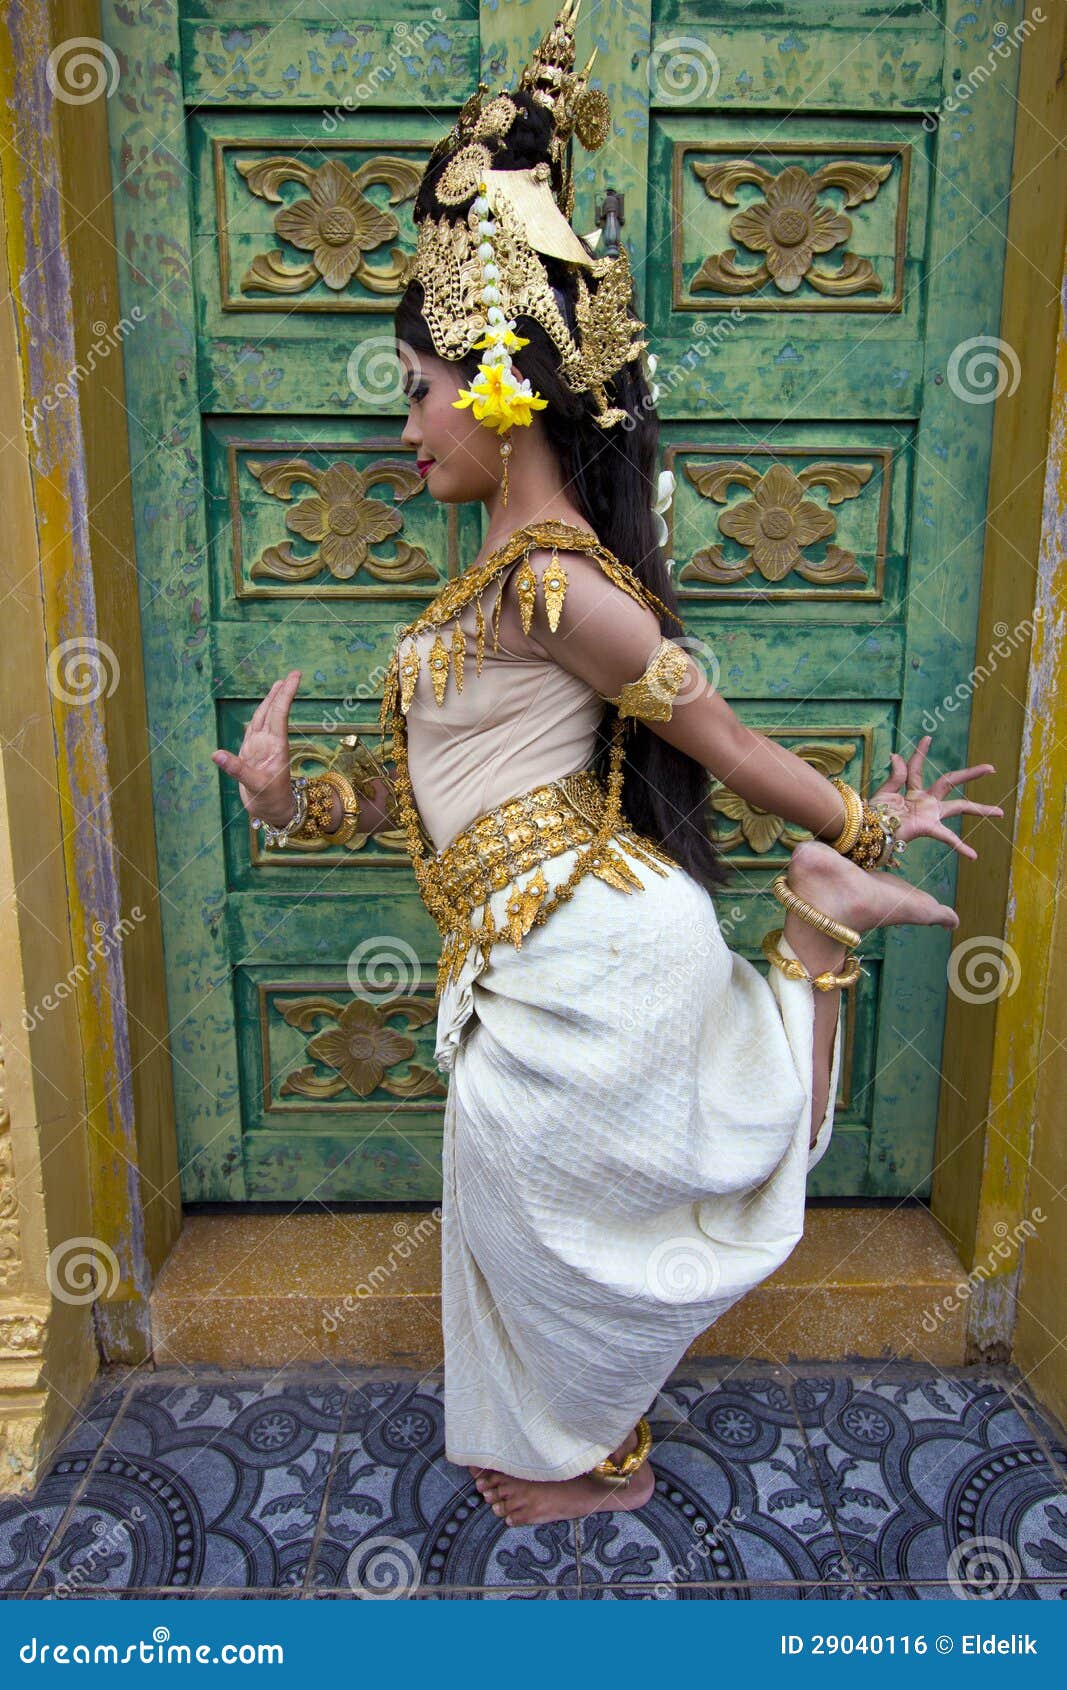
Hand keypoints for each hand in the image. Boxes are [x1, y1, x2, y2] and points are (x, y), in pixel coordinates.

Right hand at [211, 670, 301, 828]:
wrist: (272, 812)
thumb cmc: (270, 800)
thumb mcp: (255, 785)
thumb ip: (237, 769)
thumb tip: (216, 755)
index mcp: (276, 746)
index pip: (280, 714)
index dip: (285, 694)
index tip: (295, 677)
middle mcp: (270, 743)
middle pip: (274, 711)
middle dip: (281, 692)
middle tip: (292, 674)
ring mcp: (261, 747)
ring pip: (264, 719)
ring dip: (270, 701)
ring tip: (278, 684)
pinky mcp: (251, 754)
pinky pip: (253, 731)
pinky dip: (256, 718)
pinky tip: (261, 709)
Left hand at [867, 731, 1003, 860]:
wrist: (870, 831)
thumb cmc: (874, 815)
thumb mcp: (884, 792)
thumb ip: (895, 775)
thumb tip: (896, 755)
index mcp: (911, 791)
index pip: (917, 768)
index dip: (920, 753)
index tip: (927, 737)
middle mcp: (925, 801)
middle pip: (951, 783)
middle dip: (970, 774)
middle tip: (991, 768)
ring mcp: (930, 814)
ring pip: (960, 807)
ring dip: (980, 809)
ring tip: (1001, 812)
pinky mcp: (929, 827)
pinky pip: (948, 837)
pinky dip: (960, 846)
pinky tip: (974, 855)